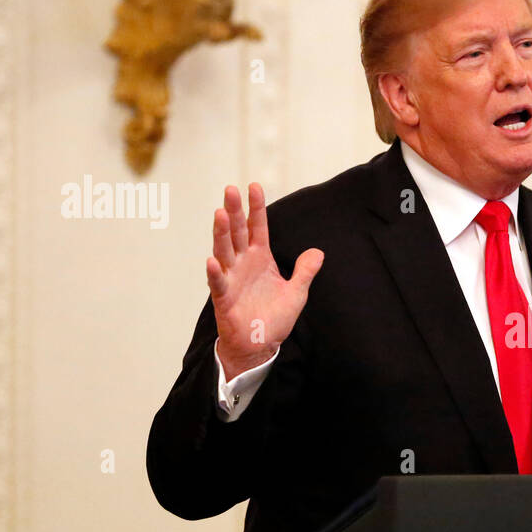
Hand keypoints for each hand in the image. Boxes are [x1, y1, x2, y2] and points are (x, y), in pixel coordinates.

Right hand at [206, 183, 322, 378]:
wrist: (260, 345)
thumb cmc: (275, 318)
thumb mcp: (297, 292)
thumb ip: (305, 271)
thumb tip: (318, 252)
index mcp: (260, 258)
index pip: (258, 227)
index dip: (256, 208)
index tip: (253, 186)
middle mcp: (243, 263)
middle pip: (238, 232)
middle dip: (235, 211)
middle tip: (230, 190)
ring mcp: (231, 278)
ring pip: (224, 251)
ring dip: (222, 234)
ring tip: (220, 214)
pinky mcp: (224, 298)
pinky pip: (218, 283)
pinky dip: (215, 273)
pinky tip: (213, 261)